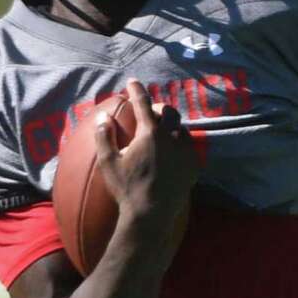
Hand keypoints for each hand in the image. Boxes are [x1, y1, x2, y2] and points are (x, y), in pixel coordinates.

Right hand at [96, 78, 196, 228]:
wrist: (151, 215)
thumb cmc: (126, 188)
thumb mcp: (108, 162)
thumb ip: (104, 136)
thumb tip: (103, 117)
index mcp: (149, 133)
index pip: (142, 103)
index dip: (136, 90)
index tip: (132, 82)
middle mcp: (171, 138)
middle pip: (168, 112)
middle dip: (158, 108)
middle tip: (149, 112)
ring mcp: (185, 152)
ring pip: (182, 128)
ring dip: (171, 125)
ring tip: (162, 131)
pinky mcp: (194, 166)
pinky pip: (190, 147)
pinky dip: (181, 143)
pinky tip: (174, 150)